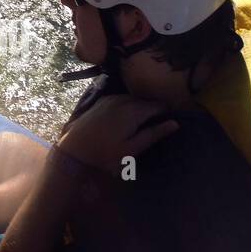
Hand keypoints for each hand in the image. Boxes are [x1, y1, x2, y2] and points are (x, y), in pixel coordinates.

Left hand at [57, 94, 178, 176]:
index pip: (157, 105)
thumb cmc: (106, 152)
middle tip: (160, 122)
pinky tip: (129, 116)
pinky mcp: (101, 101)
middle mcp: (122, 100)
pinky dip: (129, 104)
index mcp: (133, 111)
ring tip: (146, 121)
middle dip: (154, 109)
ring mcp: (110, 98)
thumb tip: (175, 123)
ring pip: (133, 98)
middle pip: (145, 100)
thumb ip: (154, 134)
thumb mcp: (133, 147)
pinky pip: (122, 99)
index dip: (167, 111)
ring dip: (141, 106)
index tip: (172, 119)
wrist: (75, 147)